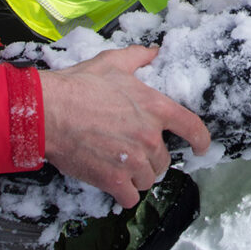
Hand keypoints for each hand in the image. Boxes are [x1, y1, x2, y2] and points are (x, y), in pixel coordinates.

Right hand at [37, 45, 210, 207]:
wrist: (49, 112)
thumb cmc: (78, 86)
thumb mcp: (112, 62)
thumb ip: (138, 57)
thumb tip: (153, 52)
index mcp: (155, 108)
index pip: (192, 128)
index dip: (201, 141)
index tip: (201, 148)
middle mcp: (150, 137)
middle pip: (165, 160)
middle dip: (151, 159)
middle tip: (131, 151)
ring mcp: (133, 161)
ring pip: (148, 179)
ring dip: (137, 176)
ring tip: (120, 166)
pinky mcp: (114, 180)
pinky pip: (130, 198)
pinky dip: (124, 194)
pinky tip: (115, 185)